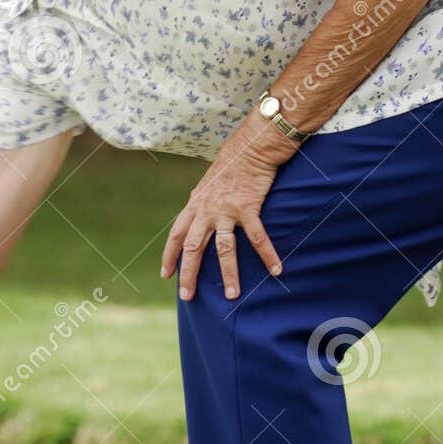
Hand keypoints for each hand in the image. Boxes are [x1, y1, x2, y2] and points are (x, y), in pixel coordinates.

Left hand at [161, 114, 292, 301]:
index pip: (176, 235)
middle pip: (193, 247)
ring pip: (224, 248)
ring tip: (231, 295)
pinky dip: (267, 255)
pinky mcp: (248, 208)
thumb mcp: (207, 185)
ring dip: (229, 274)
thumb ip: (200, 204)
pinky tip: (276, 271)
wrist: (250, 146)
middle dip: (190, 274)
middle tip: (188, 297)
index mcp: (195, 205)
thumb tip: (194, 219)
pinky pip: (257, 237)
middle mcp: (207, 210)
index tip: (166, 276)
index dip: (169, 257)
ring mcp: (227, 210)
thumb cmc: (230, 165)